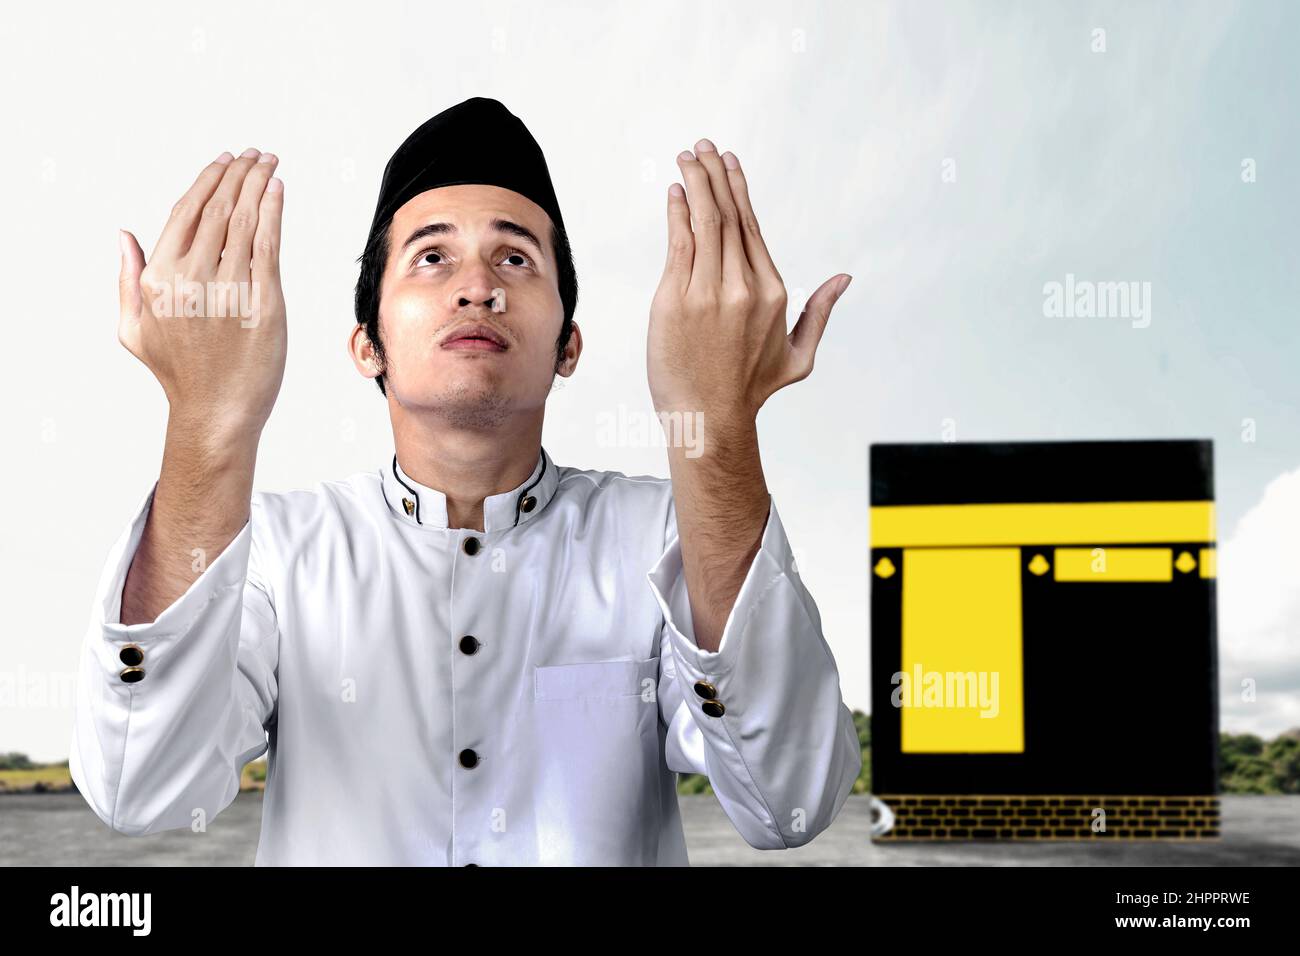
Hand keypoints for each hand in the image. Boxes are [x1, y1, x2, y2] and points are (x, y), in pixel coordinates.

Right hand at [118, 148, 286, 438]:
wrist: (217, 411)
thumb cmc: (179, 373)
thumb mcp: (134, 328)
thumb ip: (128, 278)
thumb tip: (125, 235)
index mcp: (160, 277)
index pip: (185, 211)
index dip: (208, 180)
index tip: (225, 162)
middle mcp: (193, 277)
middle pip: (218, 208)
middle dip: (239, 173)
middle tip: (255, 154)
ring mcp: (230, 287)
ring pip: (245, 220)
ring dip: (260, 184)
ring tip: (270, 163)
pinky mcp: (264, 300)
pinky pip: (268, 244)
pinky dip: (273, 212)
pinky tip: (279, 190)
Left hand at [647, 138, 850, 422]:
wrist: (708, 420)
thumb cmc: (749, 391)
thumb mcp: (798, 355)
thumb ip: (820, 313)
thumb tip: (844, 278)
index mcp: (772, 292)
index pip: (752, 227)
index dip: (738, 190)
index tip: (728, 163)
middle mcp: (743, 286)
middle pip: (728, 215)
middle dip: (714, 174)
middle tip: (702, 145)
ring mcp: (708, 292)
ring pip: (704, 222)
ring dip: (693, 183)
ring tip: (686, 157)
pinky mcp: (675, 300)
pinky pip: (679, 244)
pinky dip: (676, 213)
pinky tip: (674, 193)